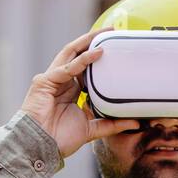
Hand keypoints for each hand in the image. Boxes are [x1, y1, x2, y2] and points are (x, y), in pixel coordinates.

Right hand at [20, 29, 137, 157]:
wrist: (41, 147)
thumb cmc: (60, 139)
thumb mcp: (92, 129)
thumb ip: (112, 124)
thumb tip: (135, 122)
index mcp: (69, 89)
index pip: (84, 66)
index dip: (97, 55)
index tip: (114, 47)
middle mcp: (60, 81)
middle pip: (76, 54)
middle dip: (91, 41)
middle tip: (111, 31)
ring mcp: (51, 79)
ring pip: (70, 53)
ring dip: (87, 42)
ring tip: (104, 33)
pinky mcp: (45, 81)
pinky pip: (67, 68)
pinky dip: (83, 60)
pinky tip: (97, 53)